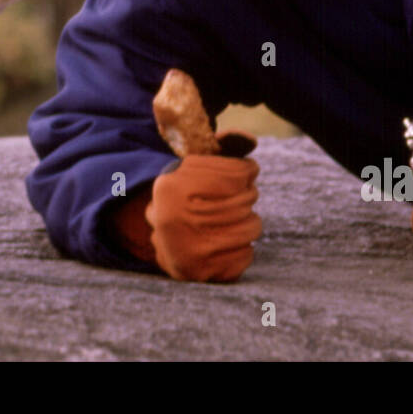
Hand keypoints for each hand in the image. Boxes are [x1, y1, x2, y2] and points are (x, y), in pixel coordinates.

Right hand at [108, 130, 261, 280]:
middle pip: (246, 199)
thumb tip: (250, 139)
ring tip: (235, 220)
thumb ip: (223, 149)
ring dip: (249, 221)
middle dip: (248, 195)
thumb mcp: (195, 167)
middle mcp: (173, 218)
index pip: (236, 173)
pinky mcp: (199, 274)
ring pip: (251, 227)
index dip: (247, 169)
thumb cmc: (185, 194)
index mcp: (170, 186)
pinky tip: (228, 243)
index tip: (246, 171)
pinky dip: (244, 249)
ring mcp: (186, 249)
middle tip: (240, 197)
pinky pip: (246, 256)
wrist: (161, 240)